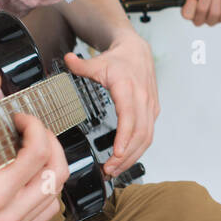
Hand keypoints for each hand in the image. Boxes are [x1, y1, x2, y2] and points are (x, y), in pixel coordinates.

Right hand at [0, 73, 70, 220]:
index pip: (38, 153)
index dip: (36, 126)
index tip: (23, 118)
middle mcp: (6, 216)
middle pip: (56, 172)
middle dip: (51, 142)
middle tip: (35, 130)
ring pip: (55, 193)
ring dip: (51, 166)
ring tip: (35, 150)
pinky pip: (46, 212)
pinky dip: (46, 190)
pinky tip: (31, 176)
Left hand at [63, 31, 158, 176]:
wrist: (138, 51)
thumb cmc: (120, 59)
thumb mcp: (98, 61)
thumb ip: (81, 65)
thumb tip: (68, 60)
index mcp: (128, 88)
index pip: (129, 117)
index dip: (124, 137)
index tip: (116, 153)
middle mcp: (142, 99)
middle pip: (140, 133)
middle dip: (127, 155)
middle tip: (110, 169)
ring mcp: (150, 106)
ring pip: (147, 137)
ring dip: (133, 156)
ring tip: (116, 169)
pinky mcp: (153, 111)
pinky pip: (149, 134)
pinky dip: (139, 149)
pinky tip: (126, 159)